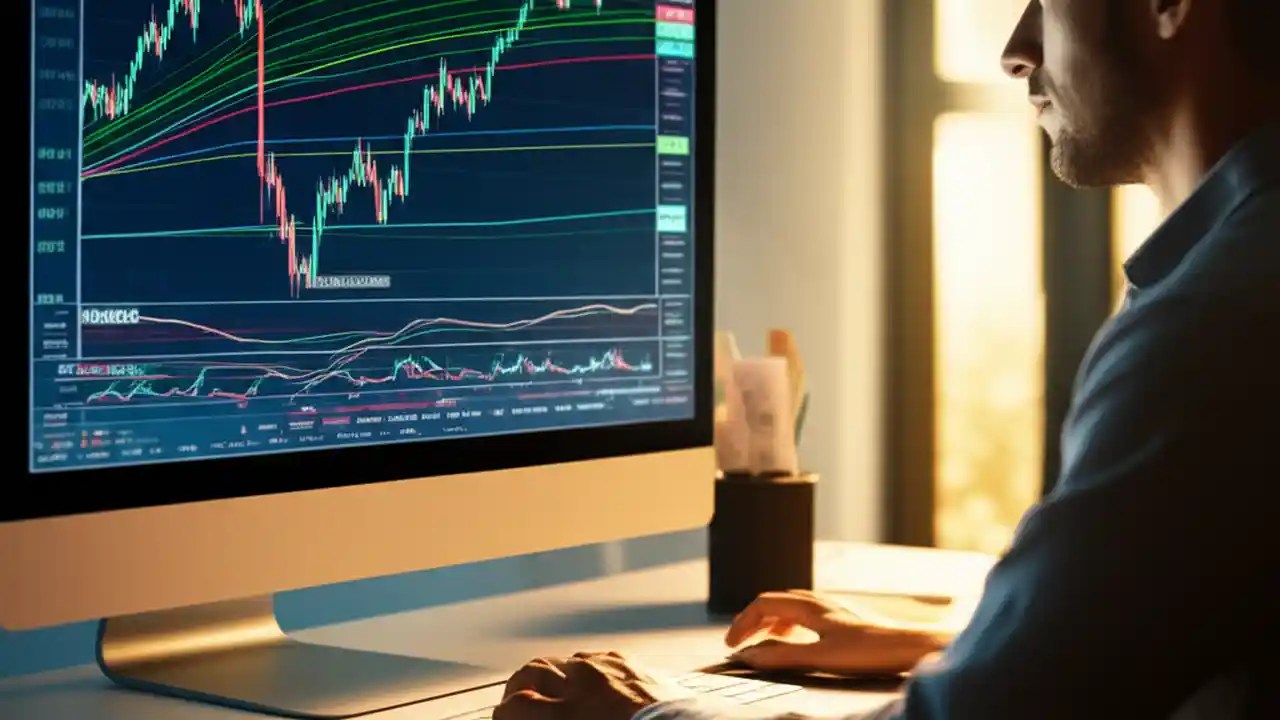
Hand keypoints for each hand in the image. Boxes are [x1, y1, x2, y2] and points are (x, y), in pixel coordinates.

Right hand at [493, 651, 691, 719]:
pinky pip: (600, 658)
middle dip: (520, 685)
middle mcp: (583, 683)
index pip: (515, 706)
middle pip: (534, 671)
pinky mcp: (633, 663)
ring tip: (555, 690)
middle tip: (517, 699)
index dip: (503, 714)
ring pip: (567, 660)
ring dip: (557, 675)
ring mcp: (609, 668)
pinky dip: (589, 669)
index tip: (504, 718)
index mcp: (567, 713)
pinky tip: (592, 682)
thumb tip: (540, 716)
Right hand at [725, 590, 949, 675]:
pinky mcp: (842, 619)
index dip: (742, 623)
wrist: (908, 646)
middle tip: (739, 642)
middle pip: (774, 603)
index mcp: (809, 605)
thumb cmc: (869, 650)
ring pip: (789, 608)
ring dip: (769, 623)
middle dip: (752, 621)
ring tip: (761, 642)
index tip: (731, 644)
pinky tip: (794, 640)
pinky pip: (804, 615)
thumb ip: (783, 655)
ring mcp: (831, 609)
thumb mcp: (820, 656)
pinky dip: (788, 626)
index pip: (763, 604)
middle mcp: (818, 601)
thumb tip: (750, 655)